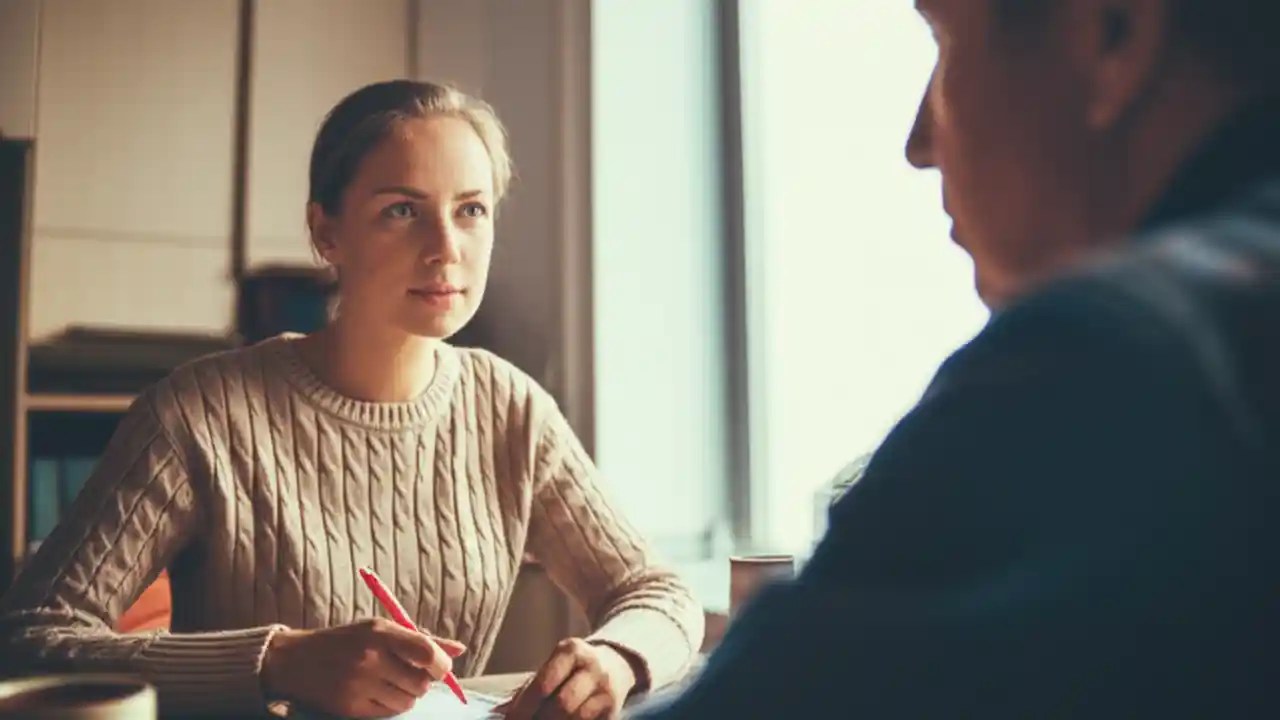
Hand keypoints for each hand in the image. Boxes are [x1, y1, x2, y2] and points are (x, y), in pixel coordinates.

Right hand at [261, 618, 465, 718]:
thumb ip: (420, 639)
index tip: (439, 667)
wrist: (294, 661)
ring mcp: (358, 685)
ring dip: (406, 695)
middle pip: (421, 682)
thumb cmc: (346, 641)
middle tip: (409, 674)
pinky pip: (389, 713)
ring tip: (388, 682)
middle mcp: (369, 658)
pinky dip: (390, 706)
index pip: (426, 652)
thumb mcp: (379, 628)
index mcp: (379, 631)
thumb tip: (459, 649)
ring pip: (408, 701)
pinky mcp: (350, 708)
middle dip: (423, 681)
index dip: (440, 664)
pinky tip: (375, 693)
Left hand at [498, 638, 638, 718]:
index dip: (524, 708)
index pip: (544, 684)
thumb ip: (529, 688)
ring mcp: (607, 690)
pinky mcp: (615, 711)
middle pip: (562, 704)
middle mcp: (593, 667)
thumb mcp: (554, 666)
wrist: (616, 664)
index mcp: (571, 651)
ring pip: (577, 718)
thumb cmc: (572, 669)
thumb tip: (501, 712)